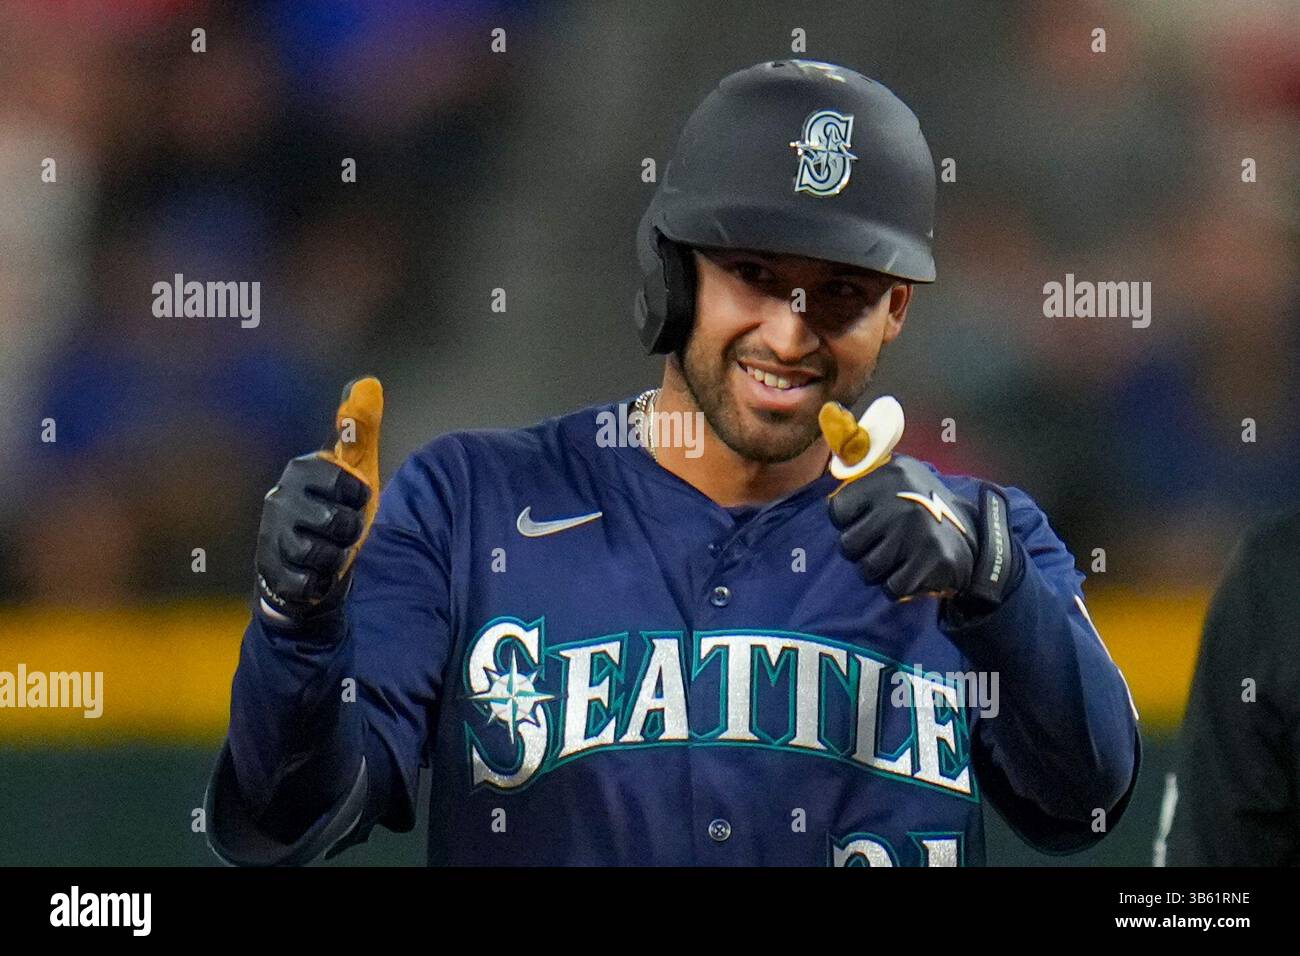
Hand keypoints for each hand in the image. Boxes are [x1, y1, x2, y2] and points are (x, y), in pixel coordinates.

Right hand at [255, 377, 383, 620]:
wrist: (314, 567)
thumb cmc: (337, 510)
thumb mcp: (356, 470)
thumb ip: (361, 430)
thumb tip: (369, 381)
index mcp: (302, 470)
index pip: (349, 484)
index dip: (360, 499)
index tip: (350, 500)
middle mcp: (279, 499)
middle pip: (338, 522)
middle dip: (349, 531)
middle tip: (341, 530)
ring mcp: (270, 536)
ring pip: (321, 553)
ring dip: (336, 558)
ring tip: (328, 551)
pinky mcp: (269, 573)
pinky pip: (308, 583)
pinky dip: (320, 583)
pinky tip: (316, 576)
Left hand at [821, 399, 1019, 610]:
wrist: (975, 538)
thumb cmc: (921, 507)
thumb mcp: (896, 476)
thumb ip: (860, 455)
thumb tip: (830, 414)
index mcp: (890, 475)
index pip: (837, 512)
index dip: (849, 522)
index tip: (868, 520)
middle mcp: (902, 500)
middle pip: (848, 545)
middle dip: (865, 550)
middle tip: (889, 541)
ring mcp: (918, 532)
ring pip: (867, 569)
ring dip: (881, 569)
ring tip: (902, 554)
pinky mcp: (932, 562)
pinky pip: (890, 587)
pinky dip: (900, 585)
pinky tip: (915, 569)